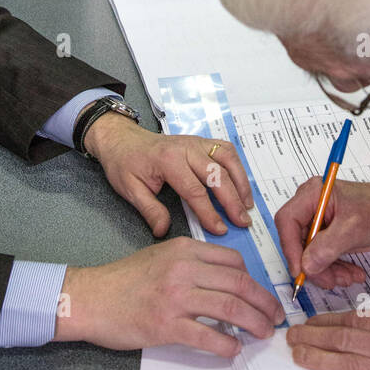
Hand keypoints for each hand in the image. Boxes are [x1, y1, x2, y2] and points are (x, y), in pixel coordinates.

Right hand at [54, 237, 280, 354]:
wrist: (89, 298)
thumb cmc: (124, 280)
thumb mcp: (161, 257)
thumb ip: (193, 264)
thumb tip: (228, 283)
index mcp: (184, 249)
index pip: (234, 261)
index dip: (254, 280)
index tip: (261, 295)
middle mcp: (183, 269)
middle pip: (239, 284)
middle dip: (265, 303)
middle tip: (275, 317)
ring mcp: (175, 298)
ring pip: (230, 309)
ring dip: (254, 324)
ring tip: (263, 334)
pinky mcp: (165, 326)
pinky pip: (208, 337)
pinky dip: (227, 345)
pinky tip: (233, 349)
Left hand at [83, 113, 253, 236]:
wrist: (122, 139)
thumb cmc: (125, 164)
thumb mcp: (130, 190)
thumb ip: (150, 210)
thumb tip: (164, 230)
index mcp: (168, 160)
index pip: (195, 190)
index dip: (209, 212)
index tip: (220, 230)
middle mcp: (186, 148)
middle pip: (217, 174)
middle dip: (232, 200)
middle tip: (243, 221)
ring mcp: (196, 142)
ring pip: (227, 158)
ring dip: (241, 182)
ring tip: (247, 205)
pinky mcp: (201, 141)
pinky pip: (225, 149)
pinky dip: (238, 166)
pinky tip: (241, 184)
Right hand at [275, 167, 369, 289]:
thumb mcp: (353, 228)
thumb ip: (327, 247)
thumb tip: (306, 265)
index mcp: (312, 194)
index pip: (287, 221)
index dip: (290, 247)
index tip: (300, 270)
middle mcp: (311, 206)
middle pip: (297, 240)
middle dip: (314, 264)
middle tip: (330, 281)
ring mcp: (318, 220)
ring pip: (309, 253)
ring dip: (327, 270)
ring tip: (349, 278)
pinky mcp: (326, 234)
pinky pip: (321, 255)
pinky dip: (334, 267)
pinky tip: (351, 273)